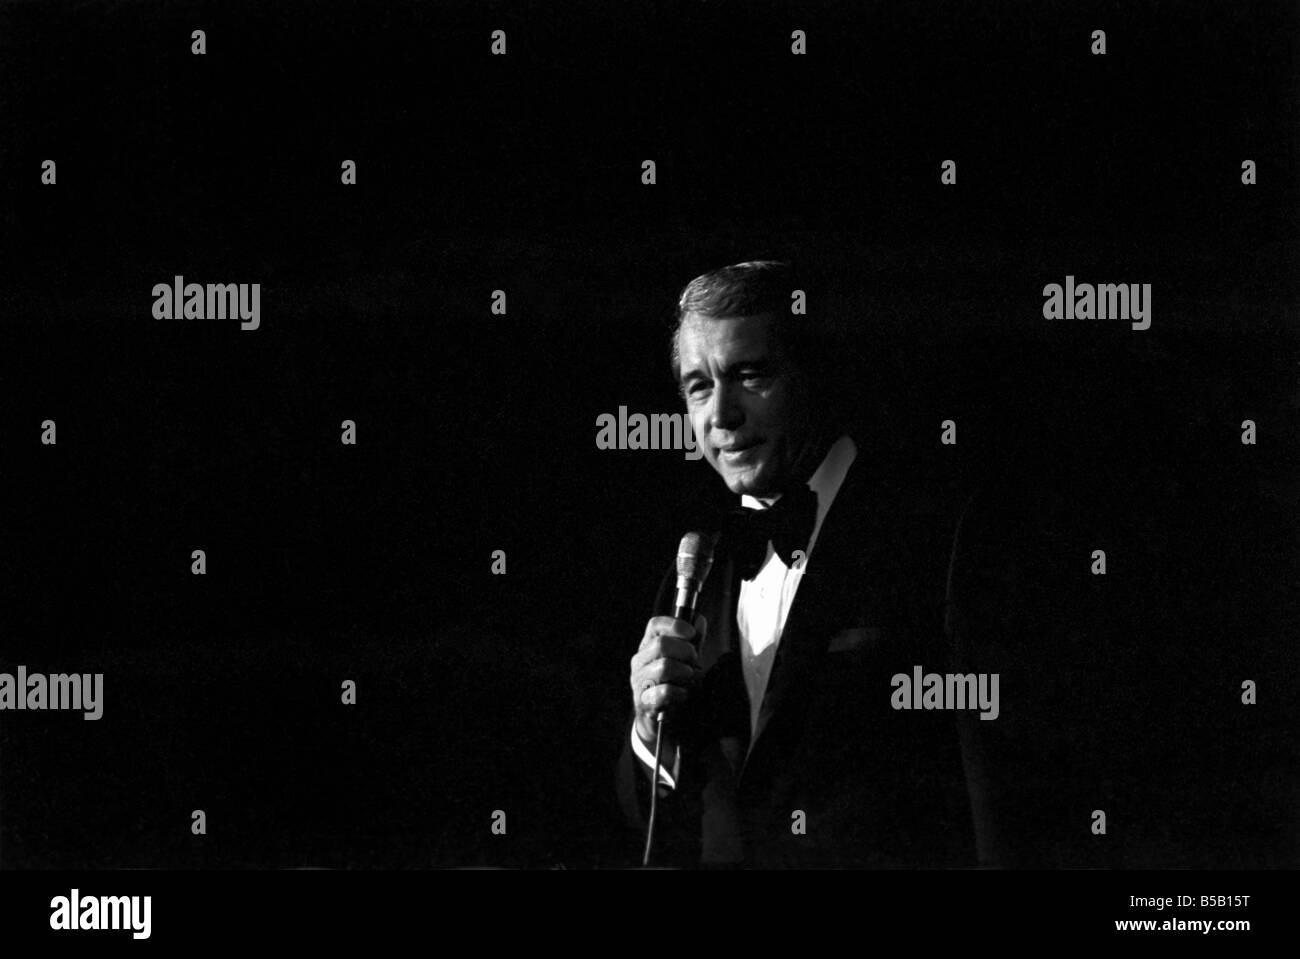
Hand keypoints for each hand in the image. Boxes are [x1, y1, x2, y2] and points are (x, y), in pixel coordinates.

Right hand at [629, 614, 706, 744]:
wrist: (659, 717)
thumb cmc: (673, 682)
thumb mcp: (684, 660)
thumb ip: (692, 641)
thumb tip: (699, 620)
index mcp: (648, 645)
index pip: (655, 625)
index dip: (675, 625)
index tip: (692, 634)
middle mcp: (639, 661)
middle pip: (661, 644)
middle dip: (685, 652)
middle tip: (694, 662)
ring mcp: (639, 681)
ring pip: (664, 667)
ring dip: (684, 673)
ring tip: (688, 679)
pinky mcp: (643, 701)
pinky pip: (664, 692)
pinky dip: (679, 693)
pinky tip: (682, 694)